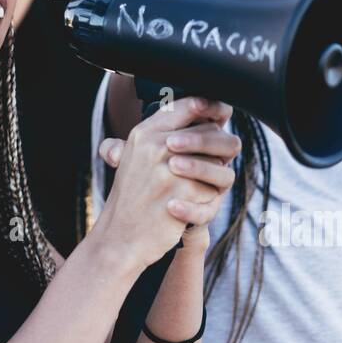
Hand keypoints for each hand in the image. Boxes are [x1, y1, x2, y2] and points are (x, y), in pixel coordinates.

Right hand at [93, 97, 240, 273]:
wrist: (120, 237)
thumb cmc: (131, 198)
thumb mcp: (133, 158)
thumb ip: (156, 134)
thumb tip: (194, 111)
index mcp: (144, 133)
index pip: (186, 105)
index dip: (209, 107)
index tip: (221, 113)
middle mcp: (156, 145)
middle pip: (210, 132)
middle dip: (218, 149)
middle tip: (215, 160)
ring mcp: (170, 168)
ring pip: (218, 162)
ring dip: (214, 177)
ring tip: (201, 187)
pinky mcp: (184, 191)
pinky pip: (214, 190)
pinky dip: (207, 201)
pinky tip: (190, 207)